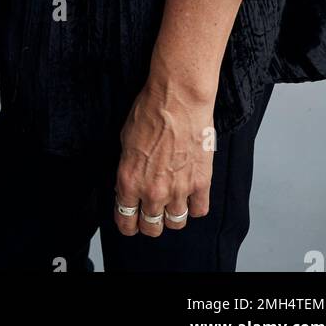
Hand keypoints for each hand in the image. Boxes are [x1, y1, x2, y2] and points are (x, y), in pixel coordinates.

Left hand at [112, 79, 215, 238]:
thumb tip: (130, 185)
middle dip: (149, 222)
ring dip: (172, 215)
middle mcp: (153, 191)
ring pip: (176, 224)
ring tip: (171, 203)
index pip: (125, 222)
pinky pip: (199, 211)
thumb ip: (128, 169)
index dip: (127, 224)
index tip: (130, 220)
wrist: (178, 98)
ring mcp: (179, 190)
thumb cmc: (149, 111)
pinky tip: (190, 195)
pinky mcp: (201, 183)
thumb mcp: (124, 141)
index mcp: (129, 181)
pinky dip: (194, 206)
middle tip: (151, 212)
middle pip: (151, 228)